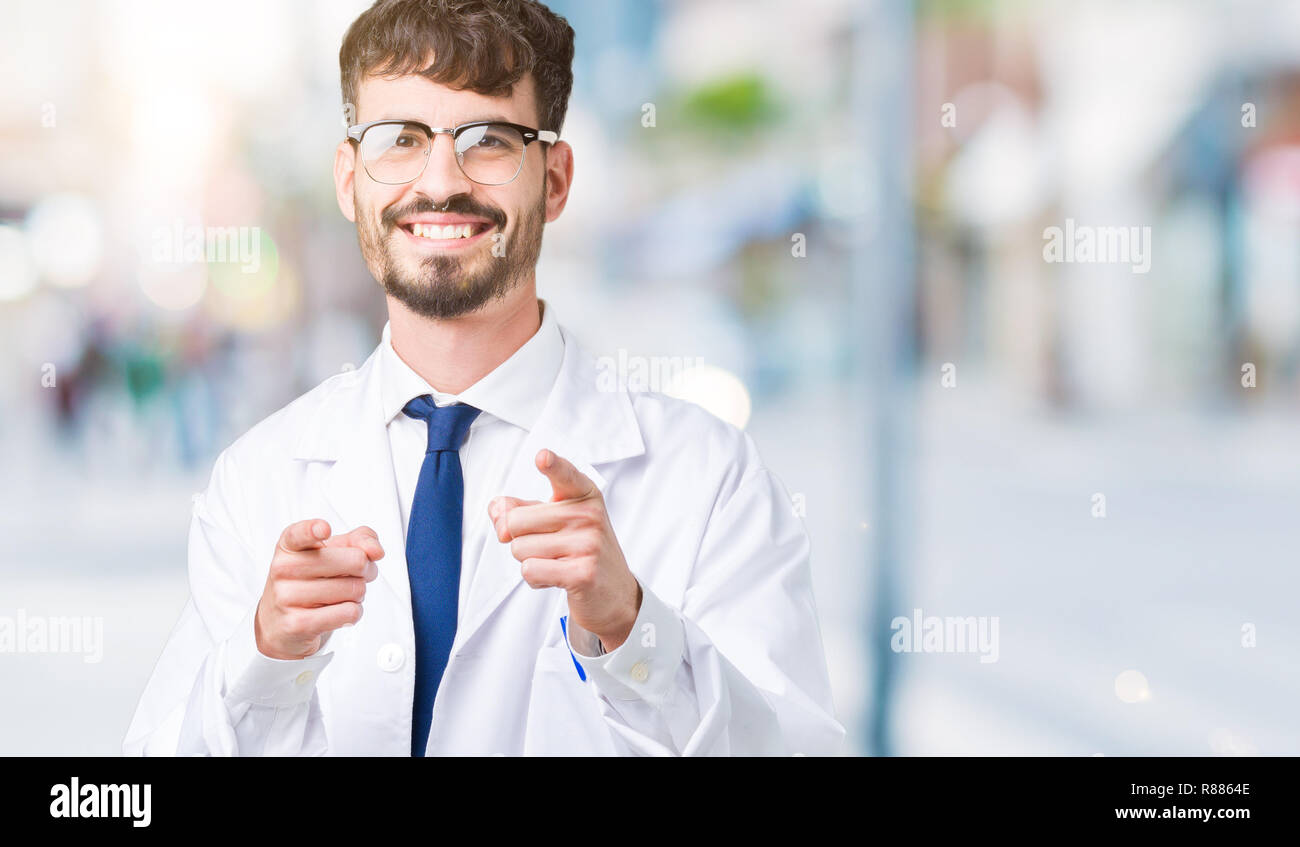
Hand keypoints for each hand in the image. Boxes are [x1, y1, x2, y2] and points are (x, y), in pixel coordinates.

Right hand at [255, 519, 383, 659]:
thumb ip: (360, 540)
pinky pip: (349, 612)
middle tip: (354, 575)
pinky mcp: (298, 624)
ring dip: (358, 594)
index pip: (300, 533)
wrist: (280, 623)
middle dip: (366, 570)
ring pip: (355, 589)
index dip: (314, 530)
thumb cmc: (311, 581)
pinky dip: (354, 613)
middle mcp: (284, 568)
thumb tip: (376, 551)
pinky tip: (337, 612)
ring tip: (339, 596)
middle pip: (356, 560)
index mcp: (290, 546)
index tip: (324, 529)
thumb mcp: (333, 552)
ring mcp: (287, 597)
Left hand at [489, 449, 641, 651]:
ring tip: (557, 562)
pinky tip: (557, 577)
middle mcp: (589, 515)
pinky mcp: (582, 573)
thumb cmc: (580, 550)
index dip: (552, 464)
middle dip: (520, 538)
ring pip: (520, 549)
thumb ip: (520, 509)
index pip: (565, 475)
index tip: (542, 457)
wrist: (613, 593)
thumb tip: (498, 514)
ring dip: (529, 560)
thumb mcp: (555, 521)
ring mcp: (588, 544)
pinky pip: (530, 570)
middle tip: (549, 546)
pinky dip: (535, 578)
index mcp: (584, 495)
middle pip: (516, 521)